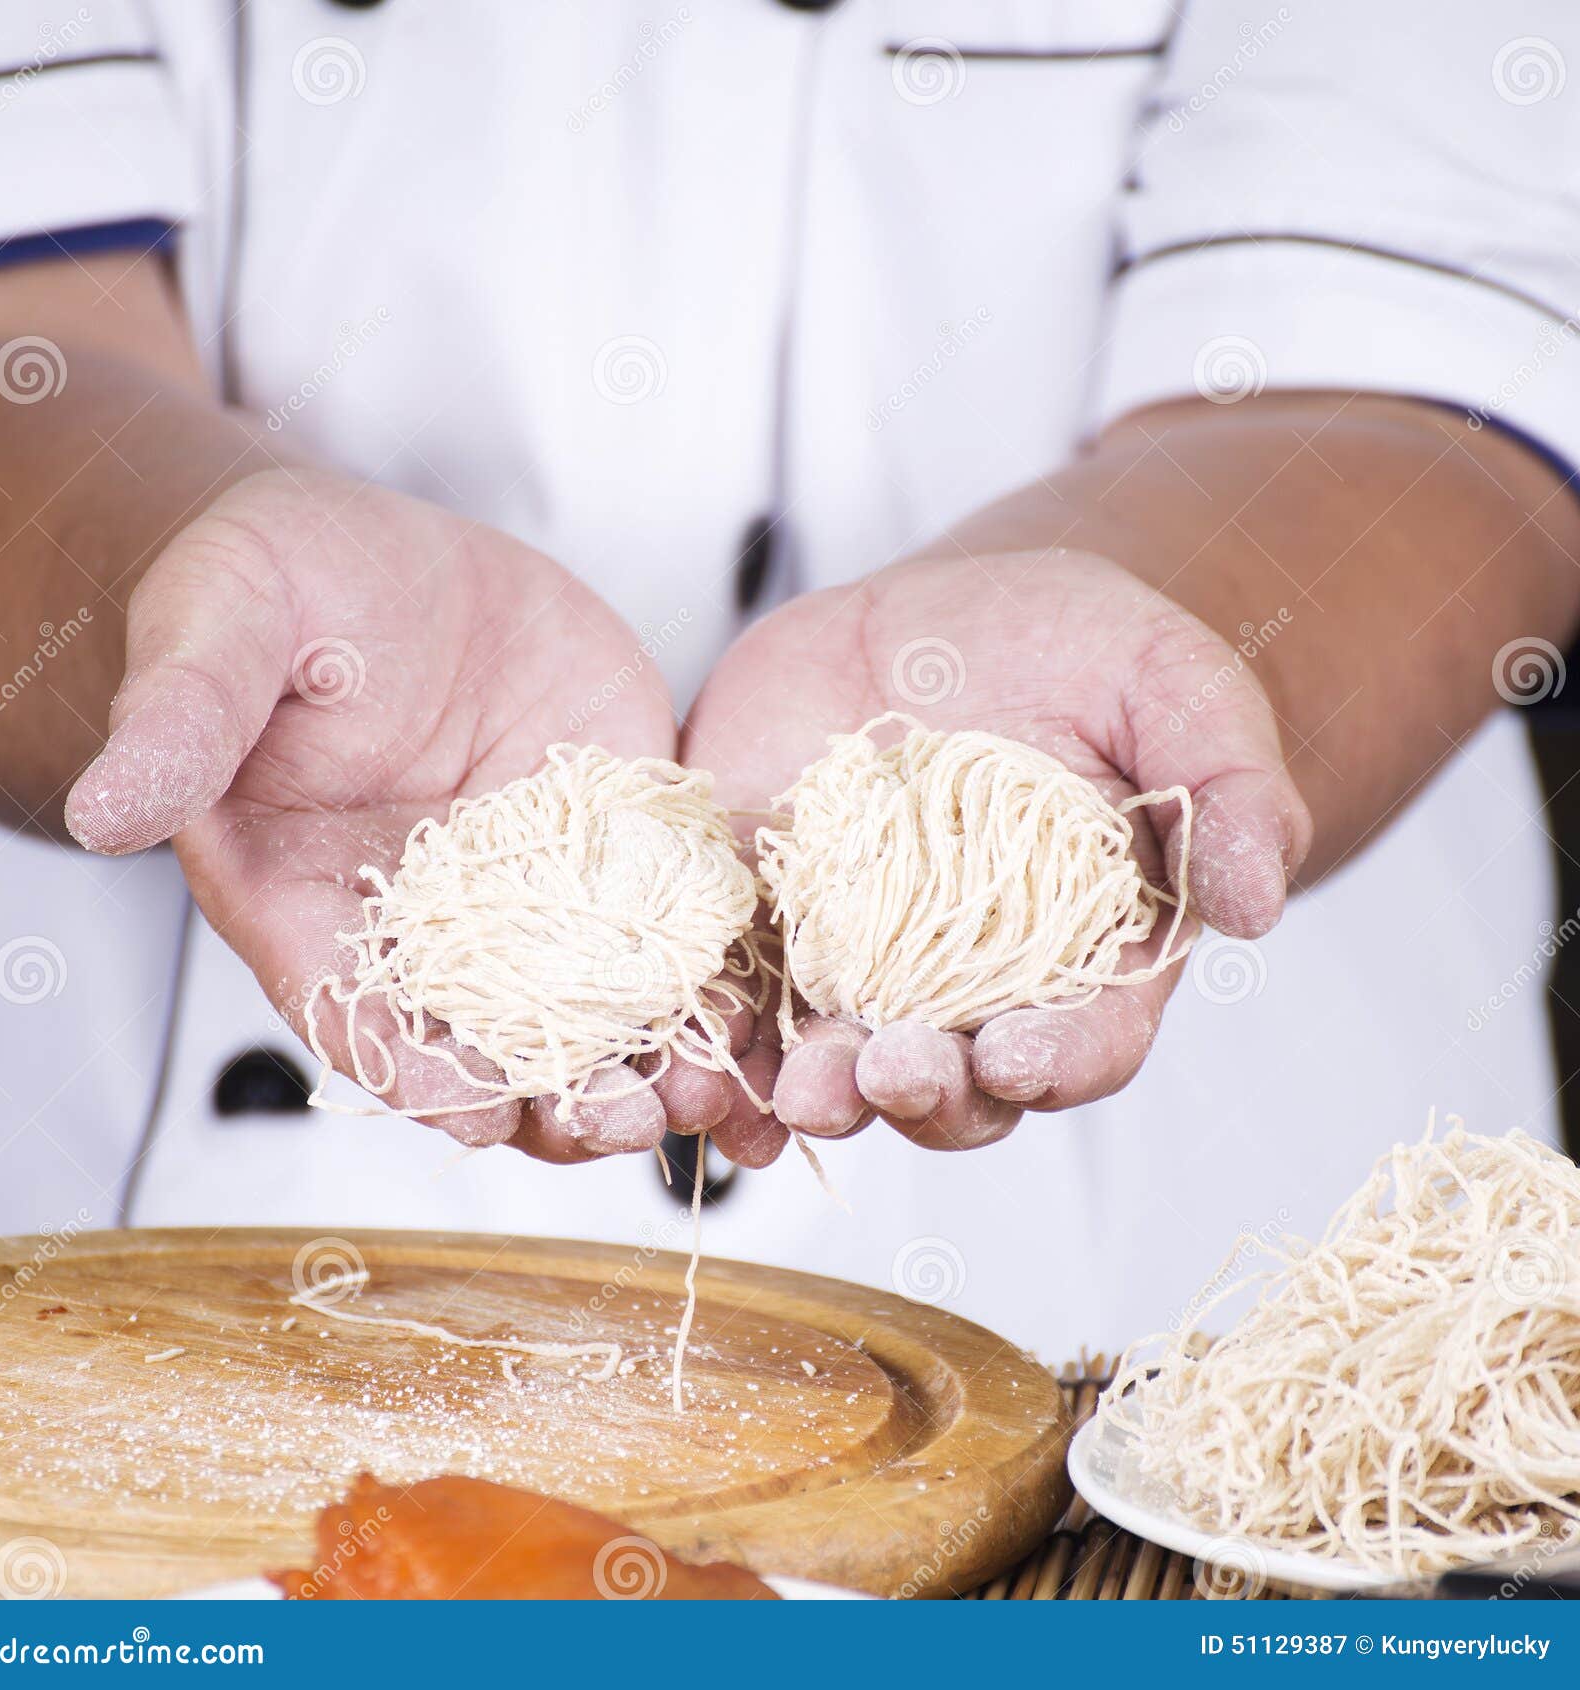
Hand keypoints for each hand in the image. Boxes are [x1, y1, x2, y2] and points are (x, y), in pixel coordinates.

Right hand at [65, 467, 738, 1162]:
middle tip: (625, 1120)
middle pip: (490, 1042)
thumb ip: (182, 721)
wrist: (377, 558)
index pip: (354, 1013)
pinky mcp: (616, 835)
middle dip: (558, 1097)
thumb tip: (108, 807)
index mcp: (313, 907)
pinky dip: (712, 965)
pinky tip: (763, 999)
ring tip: (713, 1087)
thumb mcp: (217, 632)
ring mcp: (533, 888)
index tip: (473, 1116)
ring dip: (650, 1057)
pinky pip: (668, 913)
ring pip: (592, 1003)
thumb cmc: (270, 593)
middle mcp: (430, 925)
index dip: (411, 1070)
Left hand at [681, 546, 1312, 1154]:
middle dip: (916, 1092)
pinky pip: (734, 991)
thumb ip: (1227, 788)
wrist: (958, 623)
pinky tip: (684, 1060)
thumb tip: (1257, 903)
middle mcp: (968, 990)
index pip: (1081, 1041)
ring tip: (775, 1092)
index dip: (1055, 1060)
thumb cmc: (1084, 657)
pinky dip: (709, 1033)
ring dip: (801, 1093)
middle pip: (950, 1081)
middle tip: (884, 1072)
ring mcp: (859, 964)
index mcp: (1083, 960)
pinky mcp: (767, 918)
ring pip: (831, 1061)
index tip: (1018, 1057)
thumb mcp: (1174, 690)